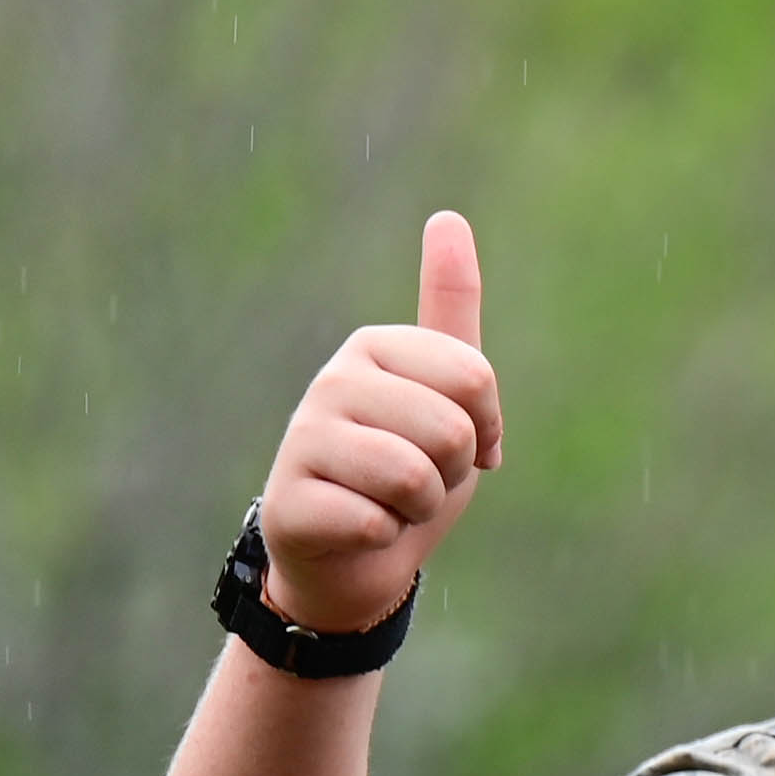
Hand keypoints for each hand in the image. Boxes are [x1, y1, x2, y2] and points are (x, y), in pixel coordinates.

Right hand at [258, 213, 502, 637]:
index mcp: (376, 347)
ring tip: (391, 503)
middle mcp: (332, 380)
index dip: (486, 426)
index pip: (476, 378)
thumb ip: (451, 310)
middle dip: (452, 472)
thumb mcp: (449, 390)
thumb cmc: (410, 471)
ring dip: (420, 508)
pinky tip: (358, 530)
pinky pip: (377, 520)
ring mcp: (302, 437)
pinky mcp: (288, 500)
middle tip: (419, 479)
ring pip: (414, 476)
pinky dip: (384, 538)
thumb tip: (448, 217)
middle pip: (452, 429)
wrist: (357, 558)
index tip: (462, 439)